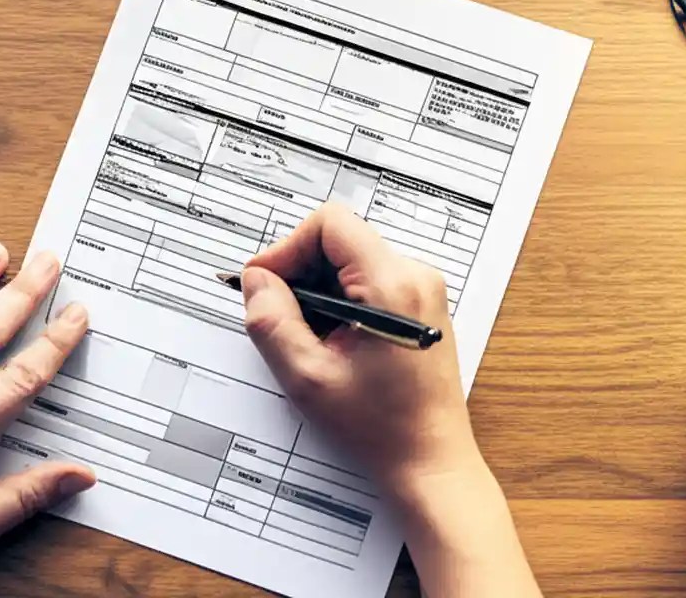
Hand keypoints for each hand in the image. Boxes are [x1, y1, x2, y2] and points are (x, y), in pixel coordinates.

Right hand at [241, 203, 478, 493]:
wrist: (430, 461)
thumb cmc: (381, 428)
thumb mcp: (308, 377)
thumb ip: (272, 320)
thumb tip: (256, 280)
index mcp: (392, 284)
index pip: (329, 223)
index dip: (287, 248)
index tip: (265, 285)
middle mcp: (414, 276)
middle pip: (338, 240)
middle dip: (300, 273)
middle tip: (279, 319)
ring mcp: (420, 290)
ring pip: (349, 262)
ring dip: (317, 291)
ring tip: (308, 340)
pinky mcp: (418, 306)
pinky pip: (366, 282)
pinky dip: (338, 303)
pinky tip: (331, 344)